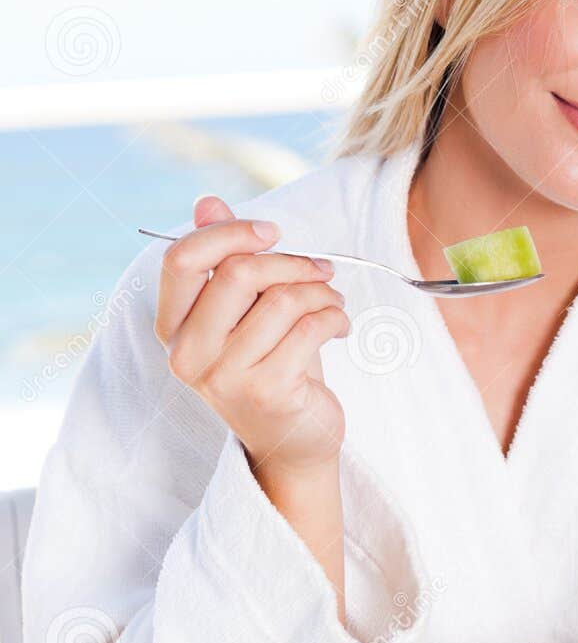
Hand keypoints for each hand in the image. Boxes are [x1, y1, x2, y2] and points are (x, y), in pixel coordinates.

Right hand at [154, 195, 350, 486]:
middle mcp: (188, 354)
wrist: (292, 441)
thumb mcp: (243, 309)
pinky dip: (335, 317)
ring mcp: (225, 377)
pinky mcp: (267, 392)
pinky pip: (311, 327)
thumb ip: (222, 258)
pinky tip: (338, 326)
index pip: (182, 259)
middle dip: (292, 262)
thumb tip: (207, 201)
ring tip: (332, 302)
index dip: (231, 232)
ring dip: (322, 291)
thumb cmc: (268, 363)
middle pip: (238, 273)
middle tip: (321, 269)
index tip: (272, 232)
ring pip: (283, 299)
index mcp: (172, 327)